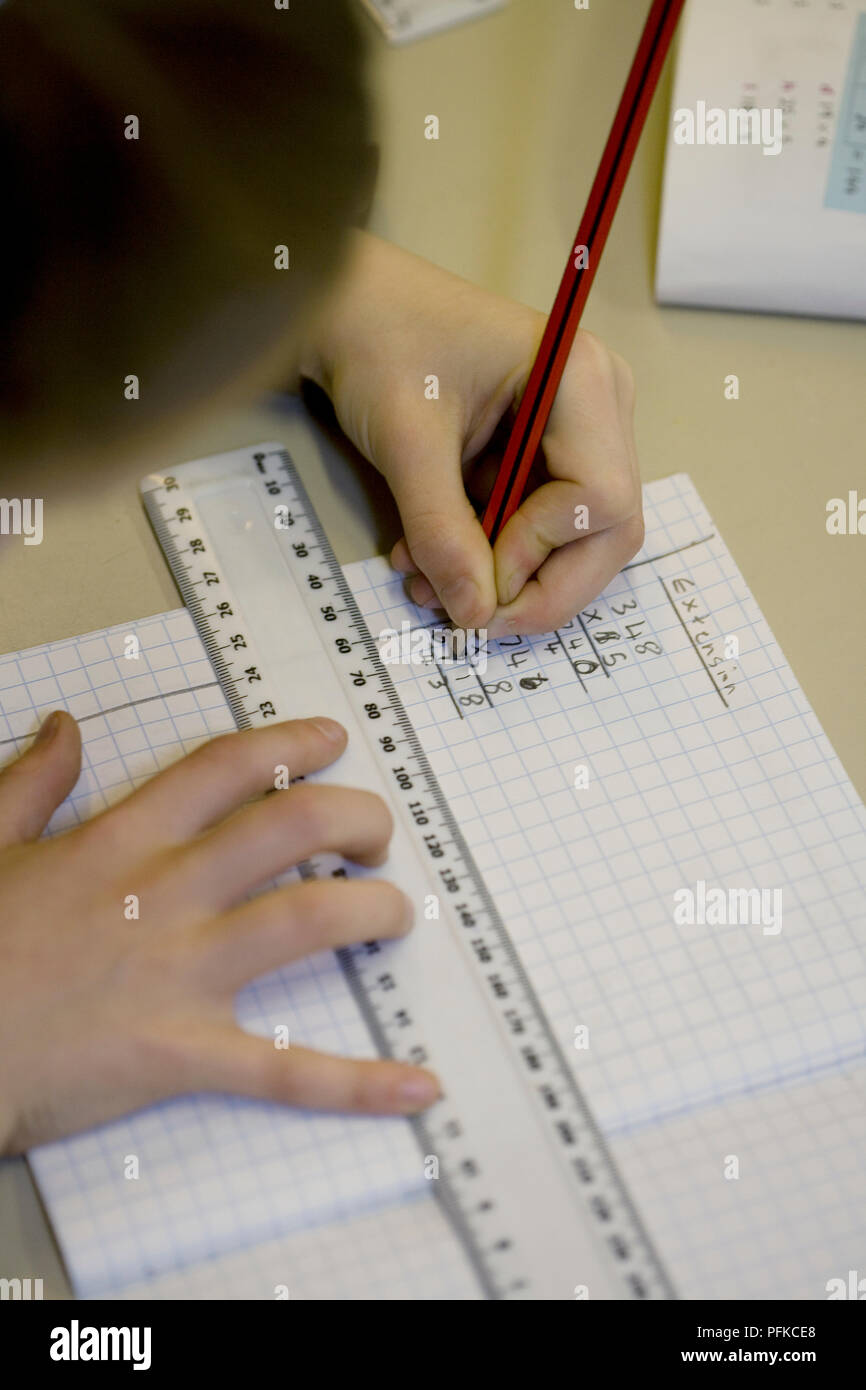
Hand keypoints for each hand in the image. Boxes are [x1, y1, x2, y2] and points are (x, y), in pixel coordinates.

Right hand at [0, 710, 438, 1154]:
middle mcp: (165, 892)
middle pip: (292, 826)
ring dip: (372, 910)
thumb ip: (31, 783)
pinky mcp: (183, 1052)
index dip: (293, 742)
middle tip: (377, 835)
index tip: (334, 740)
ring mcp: (180, 972)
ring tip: (393, 914)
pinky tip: (418, 1089)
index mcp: (121, 841)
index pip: (227, 767)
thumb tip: (64, 727)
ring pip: (307, 920)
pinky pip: (285, 1070)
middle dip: (356, 817)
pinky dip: (358, 1083)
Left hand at [300, 232, 643, 635]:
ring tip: (427, 584)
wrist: (347, 305)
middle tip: (469, 618)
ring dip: (504, 578)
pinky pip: (539, 527)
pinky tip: (433, 560)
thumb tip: (474, 614)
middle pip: (606, 531)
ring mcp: (579, 432)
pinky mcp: (548, 454)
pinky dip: (489, 556)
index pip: (602, 500)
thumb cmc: (380, 340)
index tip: (475, 583)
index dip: (542, 556)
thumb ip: (442, 532)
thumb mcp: (406, 442)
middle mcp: (599, 406)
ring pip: (575, 541)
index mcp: (581, 380)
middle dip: (536, 586)